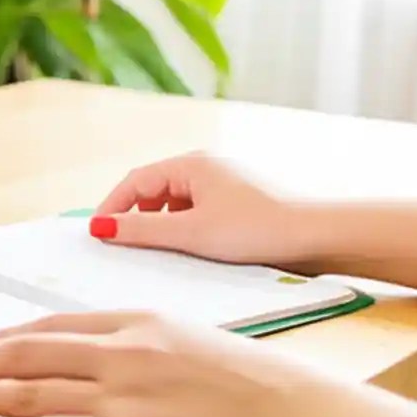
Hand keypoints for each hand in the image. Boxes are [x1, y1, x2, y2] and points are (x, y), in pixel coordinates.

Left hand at [0, 312, 416, 416]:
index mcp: (131, 322)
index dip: (2, 337)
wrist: (290, 410)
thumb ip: (131, 338)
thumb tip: (85, 349)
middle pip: (24, 355)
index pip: (48, 327)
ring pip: (26, 391)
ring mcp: (118, 395)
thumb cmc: (245, 378)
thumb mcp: (182, 336)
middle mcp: (116, 352)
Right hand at [92, 151, 312, 265]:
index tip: (97, 234)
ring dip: (161, 225)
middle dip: (135, 217)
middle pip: (153, 190)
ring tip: (160, 252)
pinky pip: (196, 211)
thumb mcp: (191, 233)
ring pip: (175, 203)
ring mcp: (223, 183)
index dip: (111, 207)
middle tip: (123, 247)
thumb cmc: (258, 228)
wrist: (320, 235)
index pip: (135, 181)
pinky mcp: (238, 201)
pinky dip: (184, 229)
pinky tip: (192, 251)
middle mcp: (205, 165)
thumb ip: (142, 230)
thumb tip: (101, 227)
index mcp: (191, 163)